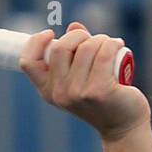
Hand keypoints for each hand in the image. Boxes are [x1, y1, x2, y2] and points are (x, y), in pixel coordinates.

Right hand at [20, 22, 149, 142]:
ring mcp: (78, 94)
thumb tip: (73, 26)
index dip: (36, 41)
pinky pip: (104, 53)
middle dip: (79, 36)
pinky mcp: (99, 91)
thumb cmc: (102, 98)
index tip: (51, 34)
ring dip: (101, 40)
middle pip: (61, 47)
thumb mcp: (81, 77)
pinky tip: (118, 45)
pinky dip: (113, 44)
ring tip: (110, 46)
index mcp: (48, 91)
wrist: (123, 126)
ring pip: (86, 47)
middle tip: (93, 41)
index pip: (28, 62)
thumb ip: (75, 52)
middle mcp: (59, 94)